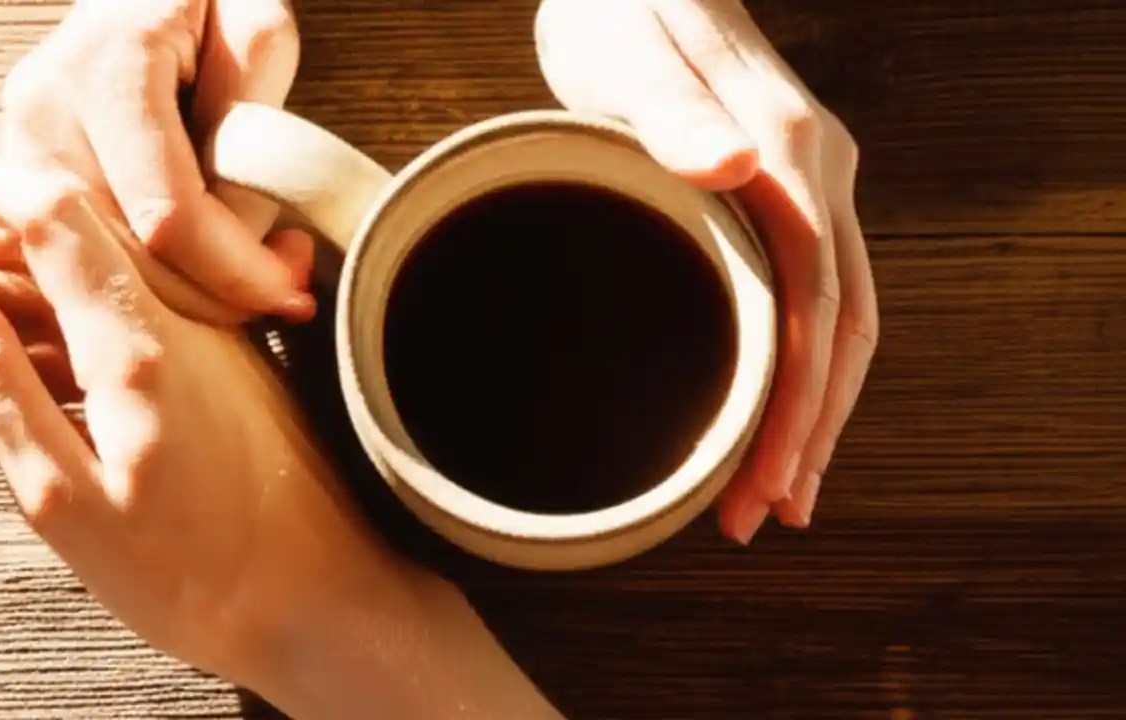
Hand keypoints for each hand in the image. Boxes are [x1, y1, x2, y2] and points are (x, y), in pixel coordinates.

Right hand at [0, 0, 312, 324]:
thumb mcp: (258, 33)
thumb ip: (255, 131)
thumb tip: (242, 231)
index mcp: (107, 66)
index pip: (168, 215)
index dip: (234, 271)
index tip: (291, 293)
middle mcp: (45, 107)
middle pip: (130, 255)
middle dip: (216, 292)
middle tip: (288, 285)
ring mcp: (23, 142)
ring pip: (106, 267)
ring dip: (188, 290)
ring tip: (257, 265)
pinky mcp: (27, 170)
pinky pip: (90, 251)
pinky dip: (155, 273)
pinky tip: (209, 258)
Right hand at [0, 142, 562, 719]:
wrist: (326, 603)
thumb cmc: (200, 577)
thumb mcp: (69, 497)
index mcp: (142, 346)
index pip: (49, 217)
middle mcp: (184, 326)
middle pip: (59, 242)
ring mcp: (206, 348)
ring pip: (81, 286)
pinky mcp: (216, 378)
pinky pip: (115, 335)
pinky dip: (42, 340)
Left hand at [536, 0, 879, 541]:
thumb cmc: (619, 8)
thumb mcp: (633, 49)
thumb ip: (674, 110)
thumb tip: (736, 168)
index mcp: (791, 149)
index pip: (815, 302)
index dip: (796, 407)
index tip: (763, 486)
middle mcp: (819, 172)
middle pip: (839, 327)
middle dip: (807, 433)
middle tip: (763, 517)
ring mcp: (810, 184)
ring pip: (837, 321)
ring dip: (814, 415)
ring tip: (778, 496)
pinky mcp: (784, 196)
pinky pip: (812, 298)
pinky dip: (802, 369)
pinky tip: (777, 416)